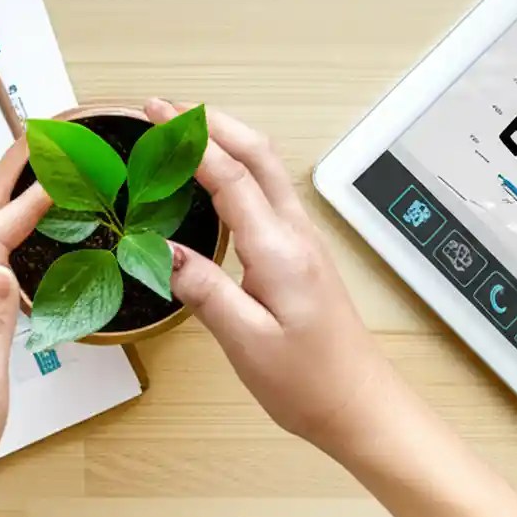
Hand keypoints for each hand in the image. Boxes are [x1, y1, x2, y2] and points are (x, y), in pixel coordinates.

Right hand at [145, 99, 391, 450]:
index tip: (156, 113)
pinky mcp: (301, 256)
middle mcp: (296, 236)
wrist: (360, 406)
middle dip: (211, 123)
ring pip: (266, 169)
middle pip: (258, 154)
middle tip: (165, 110)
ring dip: (226, 141)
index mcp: (280, 252)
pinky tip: (214, 182)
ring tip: (182, 134)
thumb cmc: (309, 382)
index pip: (232, 177)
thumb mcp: (246, 343)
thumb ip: (204, 290)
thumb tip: (161, 249)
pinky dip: (237, 170)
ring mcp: (302, 242)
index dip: (191, 140)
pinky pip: (267, 194)